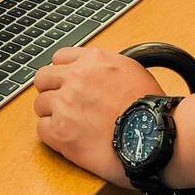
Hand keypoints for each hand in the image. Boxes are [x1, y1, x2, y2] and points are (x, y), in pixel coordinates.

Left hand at [33, 47, 162, 188]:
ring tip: (70, 124)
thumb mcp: (131, 70)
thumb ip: (105, 66)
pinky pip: (42, 129)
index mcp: (93, 60)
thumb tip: (94, 71)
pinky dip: (52, 134)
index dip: (62, 72)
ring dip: (52, 113)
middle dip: (51, 89)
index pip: (59, 57)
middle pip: (42, 78)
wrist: (154, 137)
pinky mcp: (61, 132)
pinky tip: (68, 137)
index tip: (66, 82)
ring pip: (40, 104)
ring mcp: (66, 105)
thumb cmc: (150, 107)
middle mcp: (76, 78)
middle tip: (62, 103)